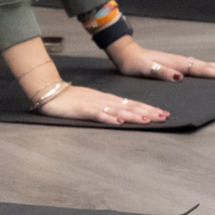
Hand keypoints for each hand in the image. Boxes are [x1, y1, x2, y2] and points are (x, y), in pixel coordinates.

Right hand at [38, 82, 169, 125]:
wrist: (51, 92)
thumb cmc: (71, 99)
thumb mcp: (92, 103)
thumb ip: (106, 109)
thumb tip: (122, 116)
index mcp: (107, 99)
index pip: (132, 104)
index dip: (148, 108)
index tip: (162, 113)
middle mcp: (104, 101)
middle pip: (129, 106)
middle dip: (148, 111)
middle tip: (163, 116)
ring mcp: (94, 105)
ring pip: (118, 110)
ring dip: (133, 115)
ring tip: (147, 119)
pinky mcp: (83, 110)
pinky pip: (98, 115)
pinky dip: (109, 118)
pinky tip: (118, 122)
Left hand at [109, 40, 214, 80]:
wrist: (125, 53)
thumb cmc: (134, 63)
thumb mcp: (146, 69)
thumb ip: (162, 72)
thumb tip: (180, 77)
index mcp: (176, 63)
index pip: (200, 69)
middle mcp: (179, 61)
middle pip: (205, 65)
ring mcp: (177, 61)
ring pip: (201, 64)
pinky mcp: (173, 63)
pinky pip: (195, 66)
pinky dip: (205, 67)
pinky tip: (207, 69)